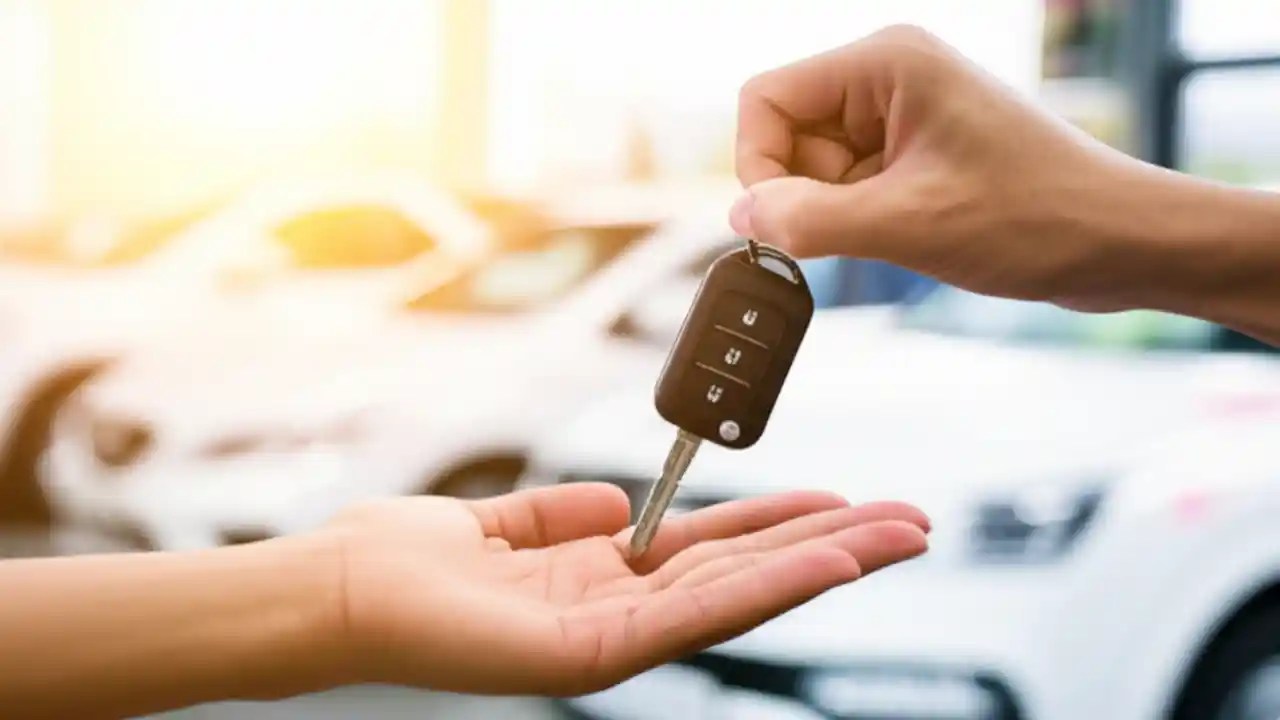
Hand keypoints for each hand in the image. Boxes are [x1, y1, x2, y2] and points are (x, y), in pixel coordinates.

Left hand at [325, 483, 926, 694]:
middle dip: (828, 548)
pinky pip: (688, 617)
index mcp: (599, 577)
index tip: (841, 503)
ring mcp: (608, 639)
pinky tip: (817, 562)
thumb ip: (561, 512)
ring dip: (819, 567)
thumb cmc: (400, 561)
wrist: (335, 591)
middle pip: (741, 575)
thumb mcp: (499, 522)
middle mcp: (616, 611)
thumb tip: (621, 500)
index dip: (778, 526)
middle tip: (911, 523)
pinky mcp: (588, 656)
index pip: (710, 551)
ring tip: (894, 539)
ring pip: (735, 598)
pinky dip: (759, 590)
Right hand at [731, 25, 1168, 310]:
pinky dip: (860, 221)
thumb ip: (810, 219)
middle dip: (805, 193)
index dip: (760, 165)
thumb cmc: (1040, 217)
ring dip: (837, 213)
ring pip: (815, 168)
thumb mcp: (908, 224)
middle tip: (858, 231)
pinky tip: (910, 235)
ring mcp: (903, 118)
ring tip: (902, 231)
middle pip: (787, 135)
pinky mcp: (916, 156)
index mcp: (886, 64)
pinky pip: (849, 187)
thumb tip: (741, 216)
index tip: (786, 221)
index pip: (766, 100)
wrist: (1122, 243)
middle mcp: (890, 79)